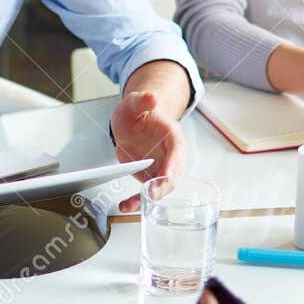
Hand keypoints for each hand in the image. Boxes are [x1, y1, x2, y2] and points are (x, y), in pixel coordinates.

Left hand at [110, 89, 186, 212]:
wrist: (135, 119)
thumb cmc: (139, 111)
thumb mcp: (135, 103)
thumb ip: (142, 101)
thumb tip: (151, 97)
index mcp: (172, 137)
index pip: (176, 151)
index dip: (172, 164)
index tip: (166, 175)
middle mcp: (171, 156)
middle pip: (172, 175)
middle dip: (162, 187)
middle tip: (150, 195)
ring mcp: (161, 169)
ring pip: (160, 188)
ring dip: (147, 199)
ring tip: (131, 205)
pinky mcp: (150, 177)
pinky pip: (146, 192)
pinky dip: (137, 201)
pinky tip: (126, 206)